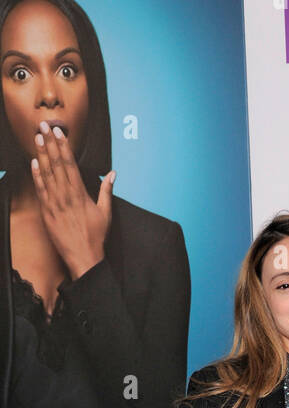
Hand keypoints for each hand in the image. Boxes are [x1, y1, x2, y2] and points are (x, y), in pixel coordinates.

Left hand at [30, 122, 113, 278]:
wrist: (83, 257)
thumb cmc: (95, 237)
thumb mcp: (106, 212)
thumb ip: (107, 190)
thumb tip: (112, 174)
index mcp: (80, 193)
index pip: (70, 163)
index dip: (64, 145)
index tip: (59, 132)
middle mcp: (66, 195)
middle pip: (56, 163)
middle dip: (50, 143)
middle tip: (43, 126)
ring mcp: (55, 203)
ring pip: (46, 173)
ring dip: (41, 154)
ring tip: (37, 138)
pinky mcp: (47, 212)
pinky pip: (40, 189)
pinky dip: (36, 175)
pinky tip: (33, 162)